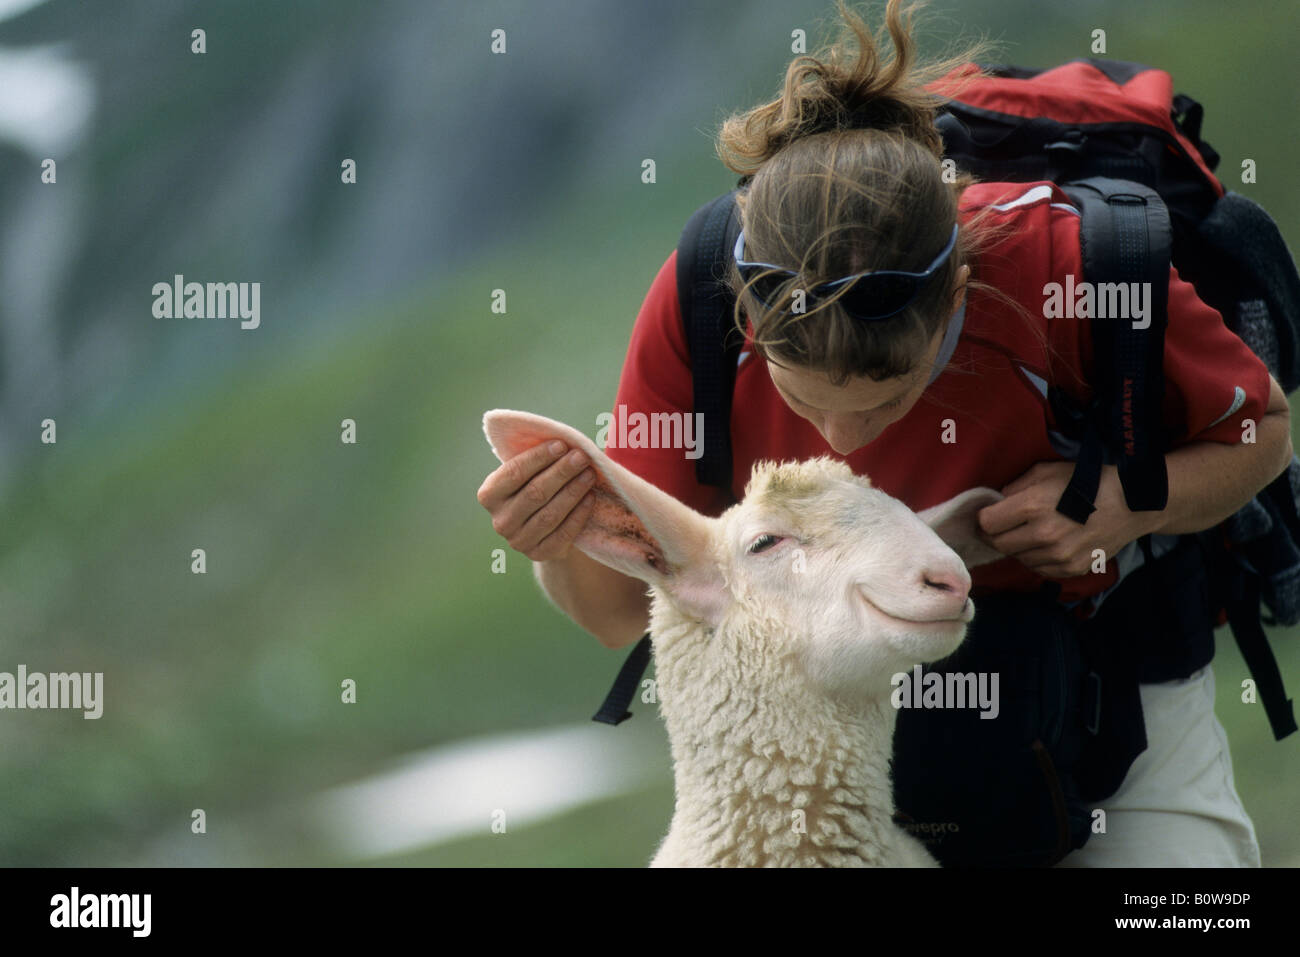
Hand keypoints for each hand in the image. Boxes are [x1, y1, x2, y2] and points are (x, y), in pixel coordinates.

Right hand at [477, 440, 597, 561]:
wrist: (543, 530)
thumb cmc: (536, 488)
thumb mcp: (529, 474)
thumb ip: (538, 459)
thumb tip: (564, 438)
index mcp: (489, 495)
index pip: (514, 473)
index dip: (539, 458)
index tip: (562, 444)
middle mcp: (500, 520)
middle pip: (534, 493)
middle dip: (561, 472)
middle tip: (581, 457)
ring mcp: (518, 541)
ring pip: (550, 514)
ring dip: (573, 491)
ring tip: (589, 474)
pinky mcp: (539, 554)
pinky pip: (562, 533)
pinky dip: (578, 514)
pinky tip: (590, 498)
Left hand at [975, 461, 1160, 578]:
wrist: (1131, 504)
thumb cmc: (1087, 481)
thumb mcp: (1047, 472)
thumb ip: (1015, 487)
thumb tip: (996, 502)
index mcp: (1033, 507)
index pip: (987, 523)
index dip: (983, 518)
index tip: (988, 514)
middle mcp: (1044, 535)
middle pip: (999, 544)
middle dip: (994, 535)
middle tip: (998, 527)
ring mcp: (1059, 556)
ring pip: (1018, 558)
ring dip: (1016, 547)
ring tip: (1027, 532)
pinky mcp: (1071, 569)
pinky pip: (1039, 569)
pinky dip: (1035, 558)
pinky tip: (1045, 544)